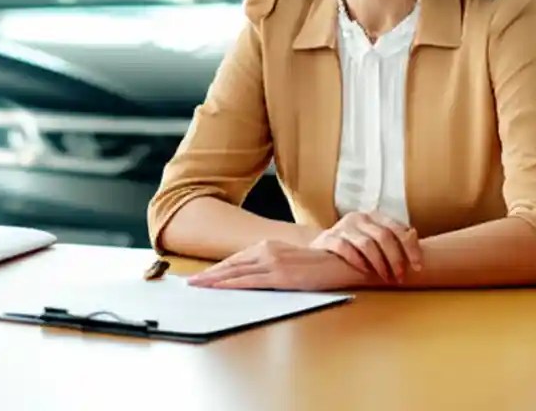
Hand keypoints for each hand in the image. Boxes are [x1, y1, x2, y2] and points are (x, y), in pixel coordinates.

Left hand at [186, 240, 371, 290]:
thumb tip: (259, 276)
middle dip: (210, 274)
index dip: (218, 268)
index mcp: (269, 246)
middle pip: (231, 264)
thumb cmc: (321, 262)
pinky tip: (219, 288)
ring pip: (235, 271)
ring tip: (197, 286)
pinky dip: (230, 284)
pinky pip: (249, 281)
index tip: (203, 276)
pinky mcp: (280, 276)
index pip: (237, 259)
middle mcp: (267, 251)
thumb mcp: (292, 259)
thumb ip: (274, 264)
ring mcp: (272, 262)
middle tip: (191, 283)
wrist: (344, 258)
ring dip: (214, 279)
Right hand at [309, 211, 421, 282]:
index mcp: (374, 216)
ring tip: (385, 278)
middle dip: (395, 259)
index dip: (410, 248)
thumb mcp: (375, 240)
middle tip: (400, 277)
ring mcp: (342, 227)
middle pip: (384, 236)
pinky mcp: (327, 238)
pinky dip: (357, 261)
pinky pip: (344, 248)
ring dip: (379, 264)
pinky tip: (364, 271)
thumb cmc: (355, 248)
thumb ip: (394, 239)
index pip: (398, 228)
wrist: (320, 249)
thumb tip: (415, 237)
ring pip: (366, 244)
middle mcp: (358, 218)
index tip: (417, 267)